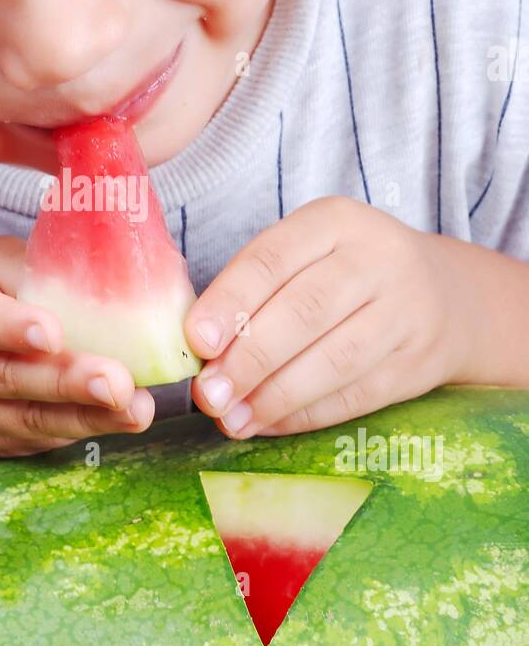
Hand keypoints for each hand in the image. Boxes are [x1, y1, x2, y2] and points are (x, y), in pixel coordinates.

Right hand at [0, 235, 154, 467]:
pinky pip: (40, 437)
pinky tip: (123, 418)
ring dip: (88, 416)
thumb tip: (108, 263)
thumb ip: (27, 268)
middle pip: (8, 376)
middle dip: (66, 381)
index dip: (11, 327)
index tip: (51, 332)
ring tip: (136, 408)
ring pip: (29, 418)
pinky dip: (84, 429)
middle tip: (115, 380)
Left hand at [185, 196, 469, 437]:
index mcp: (335, 221)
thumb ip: (256, 291)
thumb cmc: (348, 274)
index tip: (196, 342)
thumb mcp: (308, 254)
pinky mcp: (420, 361)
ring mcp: (407, 310)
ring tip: (231, 419)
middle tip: (208, 395)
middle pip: (306, 311)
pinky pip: (357, 395)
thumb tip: (202, 354)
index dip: (231, 302)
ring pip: (335, 360)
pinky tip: (268, 423)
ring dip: (275, 396)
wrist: (448, 295)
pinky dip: (306, 415)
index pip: (273, 259)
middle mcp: (378, 258)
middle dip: (250, 359)